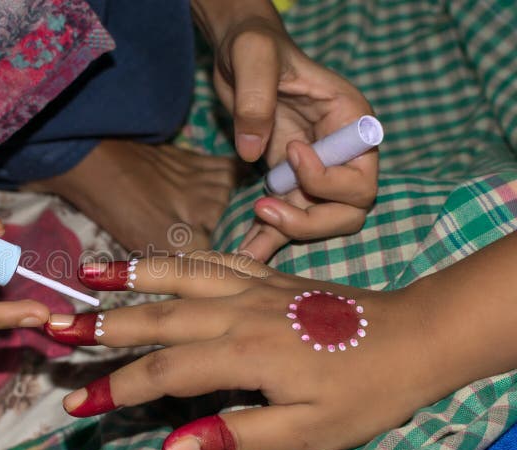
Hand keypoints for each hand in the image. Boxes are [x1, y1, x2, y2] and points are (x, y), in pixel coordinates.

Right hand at [43, 253, 465, 449]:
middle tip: (54, 327)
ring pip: (179, 275)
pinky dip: (177, 258)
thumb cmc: (363, 390)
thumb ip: (236, 436)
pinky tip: (155, 260)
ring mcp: (251, 286)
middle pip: (158, 317)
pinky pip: (213, 259)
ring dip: (130, 274)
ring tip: (88, 272)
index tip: (77, 402)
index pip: (164, 372)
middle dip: (103, 326)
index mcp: (244, 353)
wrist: (411, 336)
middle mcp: (237, 312)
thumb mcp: (307, 432)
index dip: (117, 388)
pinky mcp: (266, 274)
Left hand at [195, 1, 378, 259]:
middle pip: (350, 208)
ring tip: (247, 245)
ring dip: (287, 236)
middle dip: (311, 219)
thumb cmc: (254, 46)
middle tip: (265, 209)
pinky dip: (267, 239)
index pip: (362, 171)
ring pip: (321, 222)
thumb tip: (253, 151)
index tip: (290, 152)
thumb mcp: (253, 56)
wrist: (237, 56)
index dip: (329, 178)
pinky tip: (244, 254)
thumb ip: (256, 98)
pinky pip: (286, 219)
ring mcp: (315, 171)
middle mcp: (340, 151)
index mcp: (350, 119)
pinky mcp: (287, 182)